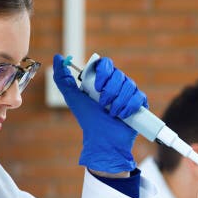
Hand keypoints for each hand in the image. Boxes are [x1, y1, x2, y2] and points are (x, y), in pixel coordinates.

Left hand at [52, 55, 147, 172]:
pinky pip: (139, 97)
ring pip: (129, 85)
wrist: (104, 139)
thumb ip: (62, 79)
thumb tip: (57, 57)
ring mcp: (129, 93)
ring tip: (111, 113)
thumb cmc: (89, 120)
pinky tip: (123, 116)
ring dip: (118, 101)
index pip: (105, 64)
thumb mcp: (73, 98)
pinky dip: (129, 107)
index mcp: (102, 80)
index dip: (103, 72)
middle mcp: (116, 84)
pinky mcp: (139, 104)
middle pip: (118, 74)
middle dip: (110, 91)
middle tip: (102, 104)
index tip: (97, 86)